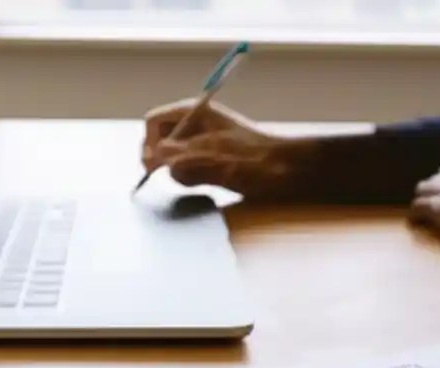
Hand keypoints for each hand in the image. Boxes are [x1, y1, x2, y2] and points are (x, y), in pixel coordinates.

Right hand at [141, 99, 310, 199]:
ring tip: (201, 179)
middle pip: (159, 140)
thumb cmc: (256, 160)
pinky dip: (190, 179)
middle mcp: (196, 124)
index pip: (152, 122)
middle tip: (178, 175)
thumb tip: (154, 161)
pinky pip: (187, 170)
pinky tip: (208, 183)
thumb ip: (180, 158)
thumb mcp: (214, 158)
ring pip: (172, 158)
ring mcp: (203, 142)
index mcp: (195, 112)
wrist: (290, 171)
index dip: (149, 144)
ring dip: (179, 172)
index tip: (155, 166)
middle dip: (163, 160)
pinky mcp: (212, 160)